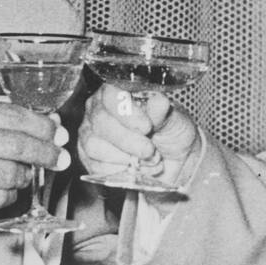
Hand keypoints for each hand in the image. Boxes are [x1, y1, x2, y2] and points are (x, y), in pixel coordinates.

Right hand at [0, 98, 69, 227]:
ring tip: (21, 173)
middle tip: (61, 159)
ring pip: (12, 175)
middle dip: (46, 153)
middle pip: (18, 147)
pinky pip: (0, 198)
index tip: (59, 134)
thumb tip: (49, 123)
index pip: (13, 117)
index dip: (43, 127)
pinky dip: (8, 194)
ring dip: (24, 176)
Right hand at [78, 85, 198, 190]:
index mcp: (117, 93)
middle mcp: (99, 111)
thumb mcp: (174, 120)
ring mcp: (91, 135)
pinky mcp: (90, 159)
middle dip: (127, 140)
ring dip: (124, 157)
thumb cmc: (171, 133)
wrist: (175, 162)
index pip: (110, 95)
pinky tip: (136, 169)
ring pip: (94, 146)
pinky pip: (96, 167)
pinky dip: (119, 171)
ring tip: (147, 160)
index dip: (126, 113)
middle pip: (101, 122)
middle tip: (149, 150)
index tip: (146, 127)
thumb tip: (158, 101)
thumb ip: (163, 112)